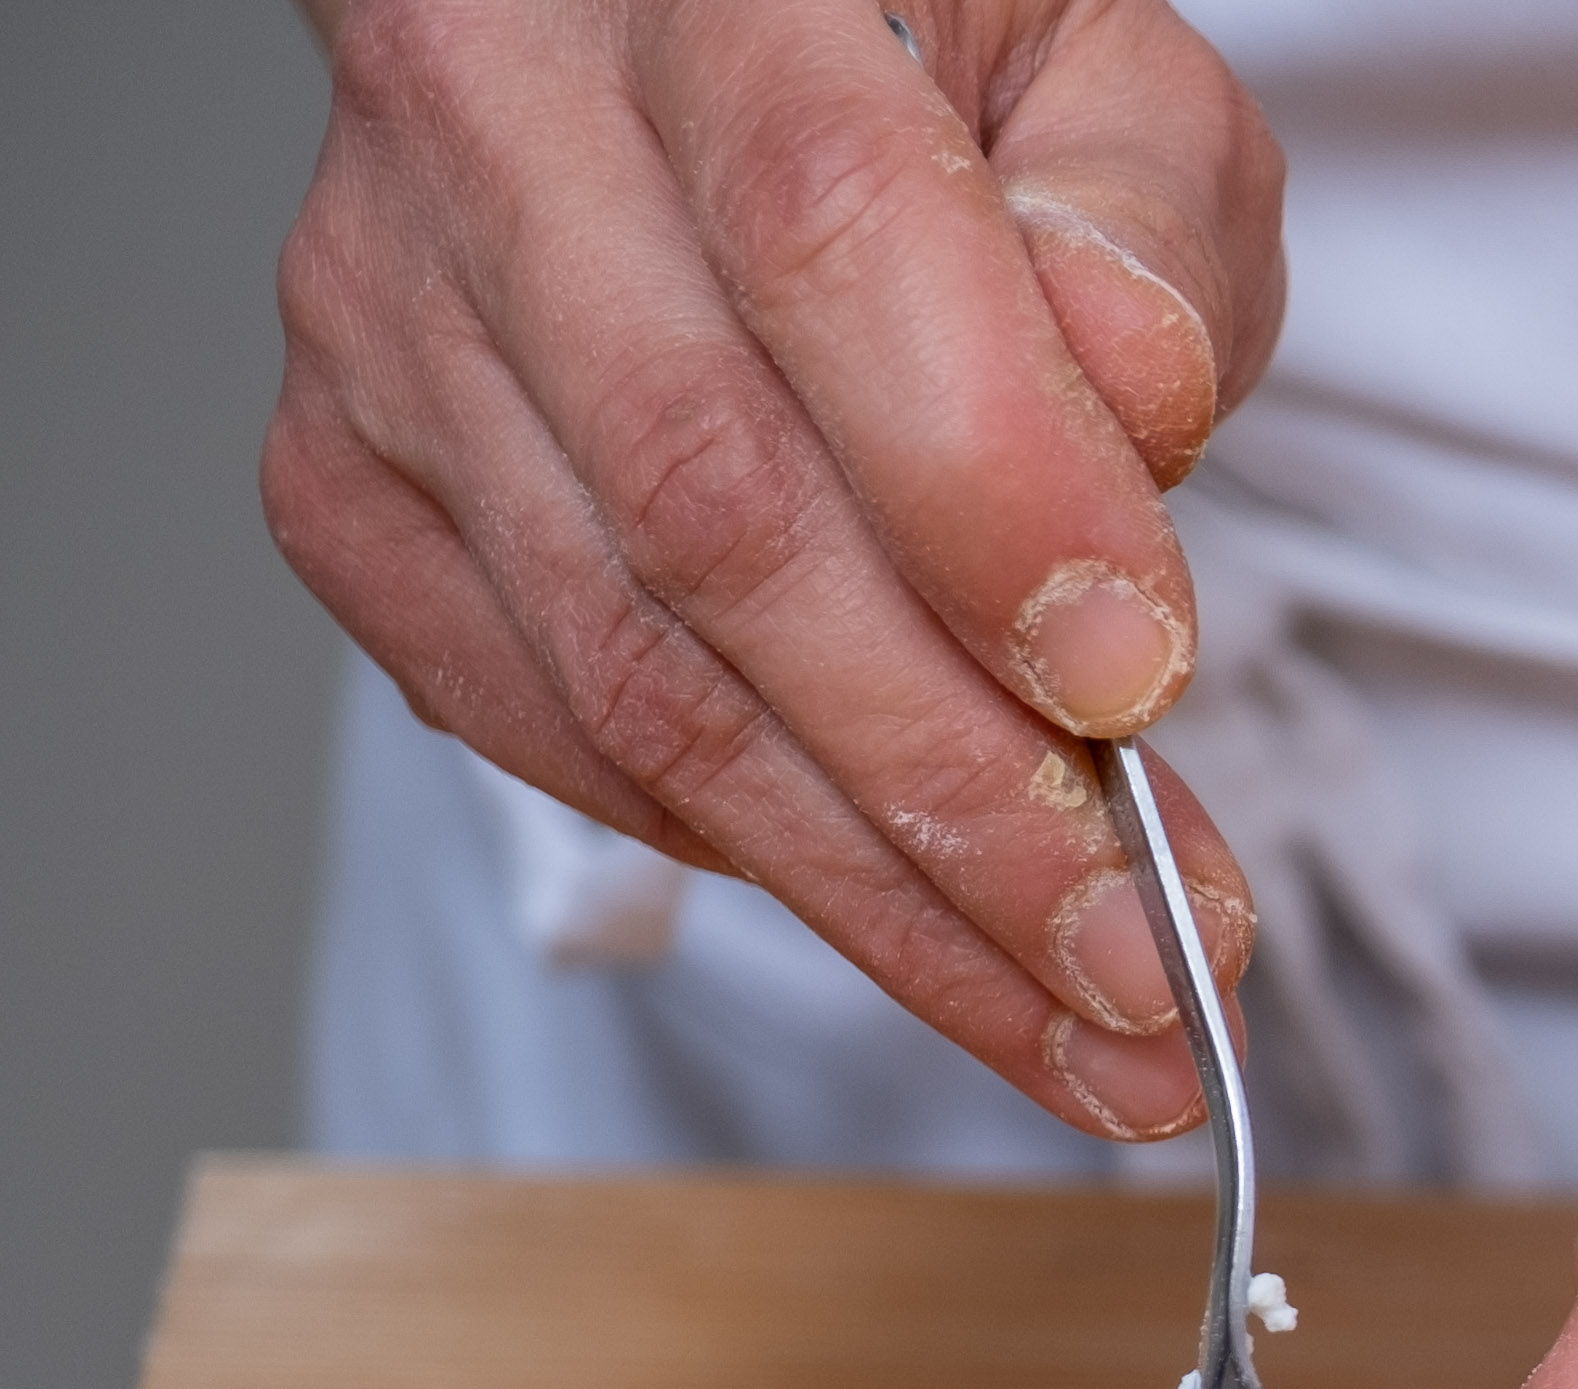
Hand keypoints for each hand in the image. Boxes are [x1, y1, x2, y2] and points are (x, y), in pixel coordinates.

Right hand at [268, 0, 1278, 1139]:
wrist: (661, 27)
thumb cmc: (914, 57)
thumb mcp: (1104, 63)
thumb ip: (1147, 213)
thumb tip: (1132, 395)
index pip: (828, 243)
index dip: (987, 495)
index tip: (1141, 689)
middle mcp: (495, 134)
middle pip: (717, 516)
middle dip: (961, 796)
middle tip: (1153, 960)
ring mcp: (390, 322)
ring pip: (631, 673)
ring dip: (885, 896)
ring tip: (1087, 1025)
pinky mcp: (349, 481)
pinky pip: (549, 725)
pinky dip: (746, 850)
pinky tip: (912, 919)